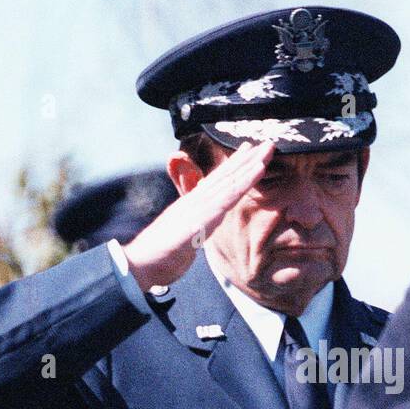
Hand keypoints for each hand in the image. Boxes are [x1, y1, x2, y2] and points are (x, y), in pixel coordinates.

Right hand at [119, 141, 274, 289]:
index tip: (250, 151)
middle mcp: (195, 201)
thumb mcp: (183, 236)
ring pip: (229, 182)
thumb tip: (202, 223)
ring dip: (250, 165)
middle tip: (268, 143)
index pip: (217, 181)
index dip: (234, 165)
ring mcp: (197, 207)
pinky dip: (244, 183)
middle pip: (226, 176)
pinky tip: (258, 171)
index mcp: (192, 204)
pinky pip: (227, 198)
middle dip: (247, 159)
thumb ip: (194, 225)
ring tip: (268, 150)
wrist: (141, 265)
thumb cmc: (161, 254)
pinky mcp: (200, 219)